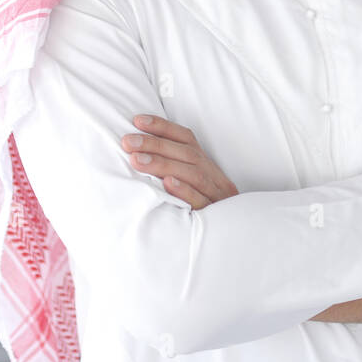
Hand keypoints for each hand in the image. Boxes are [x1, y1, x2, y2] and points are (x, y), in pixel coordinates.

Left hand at [123, 114, 238, 209]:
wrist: (234, 241)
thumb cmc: (203, 207)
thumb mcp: (192, 184)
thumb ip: (174, 167)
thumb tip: (139, 151)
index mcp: (207, 165)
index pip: (187, 139)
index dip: (163, 127)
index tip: (137, 120)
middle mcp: (214, 176)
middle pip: (186, 154)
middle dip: (155, 145)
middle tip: (128, 142)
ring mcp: (216, 195)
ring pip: (193, 174)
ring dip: (163, 164)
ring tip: (137, 160)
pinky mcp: (214, 215)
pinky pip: (201, 201)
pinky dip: (184, 191)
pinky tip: (167, 184)